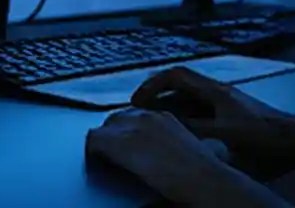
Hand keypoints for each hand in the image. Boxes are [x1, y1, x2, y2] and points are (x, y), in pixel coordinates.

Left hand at [85, 108, 240, 204]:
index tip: (128, 142)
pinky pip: (94, 139)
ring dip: (104, 140)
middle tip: (112, 151)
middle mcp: (147, 116)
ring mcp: (132, 127)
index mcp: (165, 117)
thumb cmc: (202, 172)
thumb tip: (166, 153)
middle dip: (114, 132)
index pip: (137, 115)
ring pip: (105, 126)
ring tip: (103, 156)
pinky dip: (93, 149)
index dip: (129, 129)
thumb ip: (173, 143)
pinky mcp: (119, 142)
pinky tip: (95, 159)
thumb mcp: (191, 150)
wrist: (201, 179)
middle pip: (118, 117)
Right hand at [130, 67, 294, 149]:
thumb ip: (193, 128)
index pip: (176, 74)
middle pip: (181, 84)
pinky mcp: (233, 114)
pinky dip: (186, 116)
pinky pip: (201, 110)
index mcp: (215, 90)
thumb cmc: (263, 134)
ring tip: (154, 121)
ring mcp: (226, 102)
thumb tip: (165, 123)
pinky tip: (181, 131)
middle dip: (157, 94)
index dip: (153, 84)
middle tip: (139, 110)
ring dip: (170, 106)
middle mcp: (219, 91)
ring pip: (190, 98)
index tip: (136, 99)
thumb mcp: (223, 134)